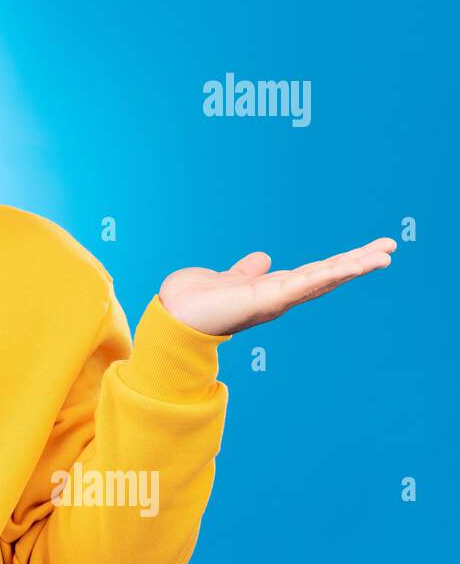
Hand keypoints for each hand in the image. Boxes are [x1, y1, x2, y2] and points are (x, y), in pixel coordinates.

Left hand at [158, 236, 395, 336]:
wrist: (173, 315)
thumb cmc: (196, 300)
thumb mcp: (229, 278)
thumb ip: (248, 270)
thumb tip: (264, 258)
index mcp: (273, 289)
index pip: (314, 272)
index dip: (341, 263)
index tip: (368, 251)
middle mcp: (280, 297)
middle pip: (327, 275)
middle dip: (358, 262)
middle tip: (390, 247)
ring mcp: (277, 299)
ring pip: (323, 279)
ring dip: (355, 267)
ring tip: (384, 255)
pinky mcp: (268, 299)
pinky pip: (304, 284)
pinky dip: (328, 275)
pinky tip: (352, 265)